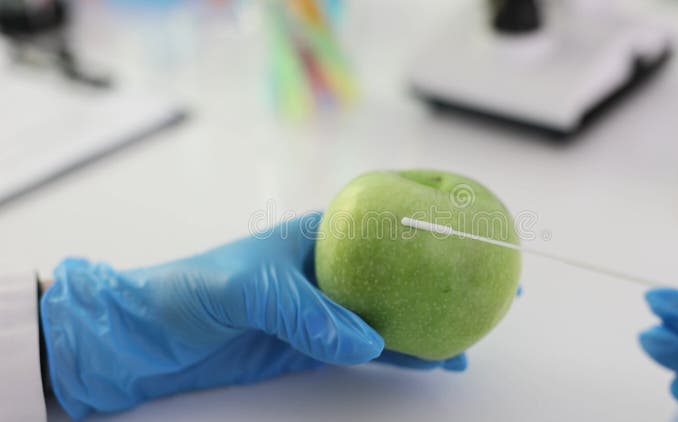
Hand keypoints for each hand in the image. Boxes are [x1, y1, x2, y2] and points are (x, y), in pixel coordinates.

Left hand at [41, 212, 465, 419]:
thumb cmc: (183, 291)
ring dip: (435, 318)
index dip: (431, 218)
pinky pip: (373, 348)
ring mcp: (327, 308)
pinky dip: (407, 354)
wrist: (145, 341)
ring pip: (393, 310)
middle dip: (446, 272)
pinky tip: (436, 358)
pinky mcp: (318, 344)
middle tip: (494, 281)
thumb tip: (366, 340)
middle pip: (400, 267)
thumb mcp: (244, 289)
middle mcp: (329, 267)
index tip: (474, 225)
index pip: (383, 217)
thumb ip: (305, 311)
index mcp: (315, 235)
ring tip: (478, 324)